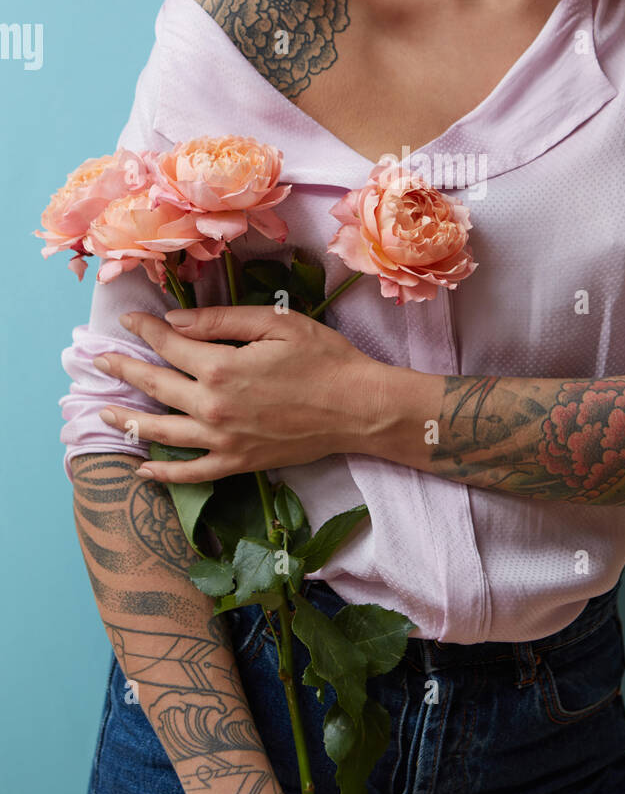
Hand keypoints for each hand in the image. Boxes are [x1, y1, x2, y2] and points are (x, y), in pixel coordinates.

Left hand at [95, 306, 387, 481]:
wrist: (359, 408)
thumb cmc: (325, 359)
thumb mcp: (275, 323)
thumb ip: (221, 320)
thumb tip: (176, 321)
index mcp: (221, 367)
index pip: (169, 345)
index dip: (145, 330)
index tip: (128, 320)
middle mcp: (213, 407)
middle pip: (155, 386)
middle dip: (123, 371)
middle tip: (97, 361)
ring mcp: (223, 440)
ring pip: (162, 432)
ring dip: (128, 421)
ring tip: (103, 412)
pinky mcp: (238, 463)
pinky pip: (191, 473)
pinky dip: (163, 473)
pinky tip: (143, 468)